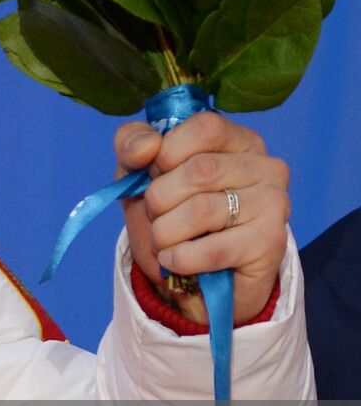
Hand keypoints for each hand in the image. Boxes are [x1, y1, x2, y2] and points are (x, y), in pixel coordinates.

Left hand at [116, 112, 289, 323]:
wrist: (190, 279)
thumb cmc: (168, 212)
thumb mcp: (138, 171)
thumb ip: (132, 144)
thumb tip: (146, 146)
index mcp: (238, 140)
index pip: (206, 126)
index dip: (165, 153)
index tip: (154, 175)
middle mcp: (266, 167)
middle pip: (200, 170)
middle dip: (158, 199)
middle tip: (155, 215)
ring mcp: (274, 204)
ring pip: (202, 210)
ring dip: (165, 232)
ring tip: (163, 240)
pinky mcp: (271, 244)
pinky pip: (215, 250)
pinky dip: (180, 258)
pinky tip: (173, 259)